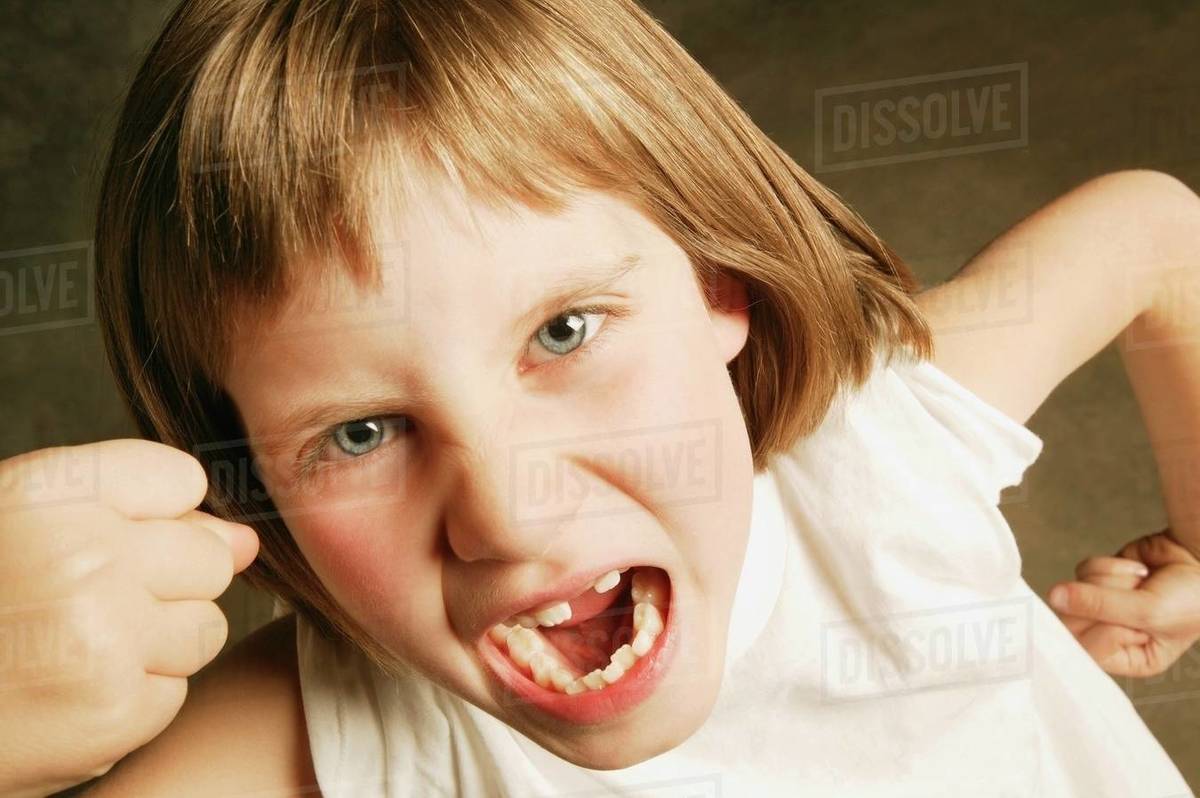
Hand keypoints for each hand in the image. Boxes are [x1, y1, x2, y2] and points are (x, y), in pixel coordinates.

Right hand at [0, 440, 257, 796]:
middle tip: (88, 608)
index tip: (114, 541)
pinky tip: (74, 695)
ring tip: (77, 652)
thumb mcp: (17, 525)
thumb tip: (243, 540)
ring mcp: (107, 634)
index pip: (180, 477)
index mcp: (46, 492)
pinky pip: (177, 690)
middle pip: (209, 557)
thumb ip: (131, 513)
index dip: (159, 516)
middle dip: (168, 585)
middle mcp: (83, 554)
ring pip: (206, 626)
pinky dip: (136, 699)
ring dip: (158, 646)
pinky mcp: (118, 709)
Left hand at [1047, 529, 1199, 676]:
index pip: (1088, 650)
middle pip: (1071, 620)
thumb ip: (1100, 605)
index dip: (1105, 628)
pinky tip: (1137, 570)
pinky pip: (1084, 570)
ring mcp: (1102, 605)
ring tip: (1142, 583)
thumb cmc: (1192, 597)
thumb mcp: (1150, 611)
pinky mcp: (1100, 579)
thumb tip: (1055, 596)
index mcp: (1131, 659)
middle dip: (1106, 599)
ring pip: (1077, 590)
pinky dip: (1112, 565)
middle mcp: (1111, 635)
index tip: (1134, 620)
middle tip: (1136, 596)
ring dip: (1113, 580)